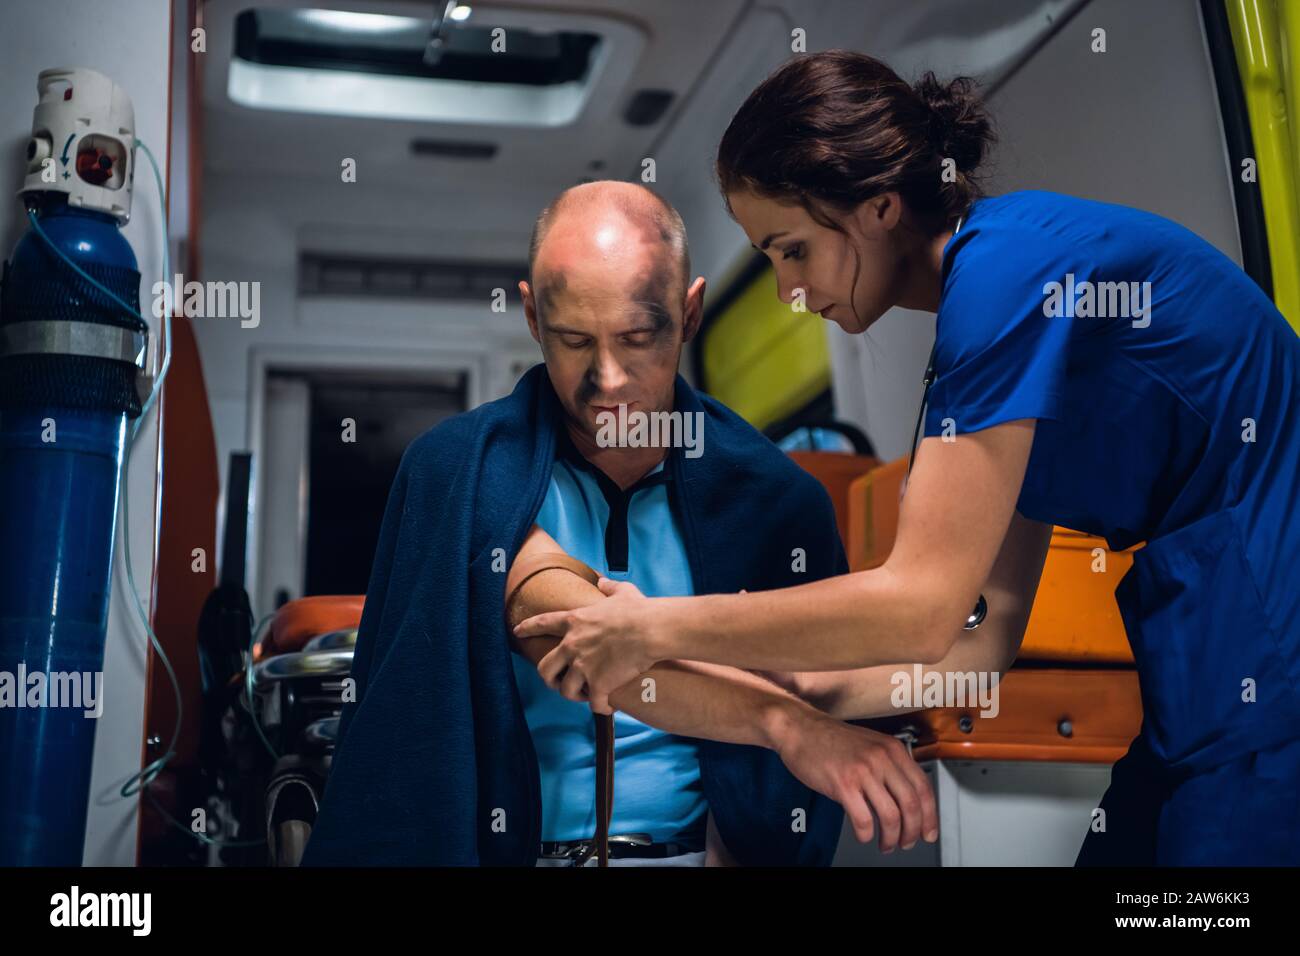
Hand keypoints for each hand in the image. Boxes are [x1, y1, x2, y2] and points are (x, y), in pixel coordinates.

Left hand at [513, 578, 661, 714]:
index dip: (528, 628)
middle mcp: (573, 645)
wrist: (650, 630)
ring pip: (566, 690)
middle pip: (544, 668)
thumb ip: (610, 587)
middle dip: (549, 678)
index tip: (517, 632)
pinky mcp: (599, 684)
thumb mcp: (622, 592)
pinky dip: (602, 707)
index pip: (543, 623)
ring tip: (586, 696)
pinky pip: (595, 704)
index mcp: (575, 621)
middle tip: (559, 682)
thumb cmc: (638, 610)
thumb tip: (603, 581)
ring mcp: (583, 666)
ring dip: (575, 695)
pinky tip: (608, 707)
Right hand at [774, 708, 938, 852]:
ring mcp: (862, 771)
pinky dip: (866, 834)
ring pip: (890, 816)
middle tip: (907, 842)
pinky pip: (863, 819)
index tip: (928, 831)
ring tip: (886, 844)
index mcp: (892, 749)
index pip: (923, 787)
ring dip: (891, 837)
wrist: (800, 728)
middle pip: (911, 805)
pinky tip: (863, 835)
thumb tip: (906, 799)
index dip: (930, 815)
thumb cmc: (831, 739)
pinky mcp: (842, 784)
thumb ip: (890, 766)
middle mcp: (881, 758)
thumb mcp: (871, 744)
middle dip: (912, 831)